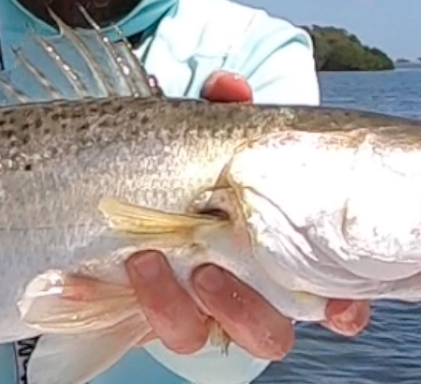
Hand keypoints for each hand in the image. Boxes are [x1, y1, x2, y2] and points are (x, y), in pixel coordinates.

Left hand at [122, 71, 370, 359]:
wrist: (105, 181)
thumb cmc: (183, 157)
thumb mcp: (206, 130)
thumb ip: (224, 109)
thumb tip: (226, 86)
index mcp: (280, 255)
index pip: (332, 297)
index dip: (342, 309)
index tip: (338, 310)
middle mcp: (242, 293)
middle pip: (266, 332)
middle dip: (241, 308)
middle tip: (206, 270)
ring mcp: (189, 308)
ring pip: (196, 335)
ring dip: (171, 305)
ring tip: (142, 258)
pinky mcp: (139, 311)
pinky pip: (131, 327)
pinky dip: (105, 300)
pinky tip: (78, 282)